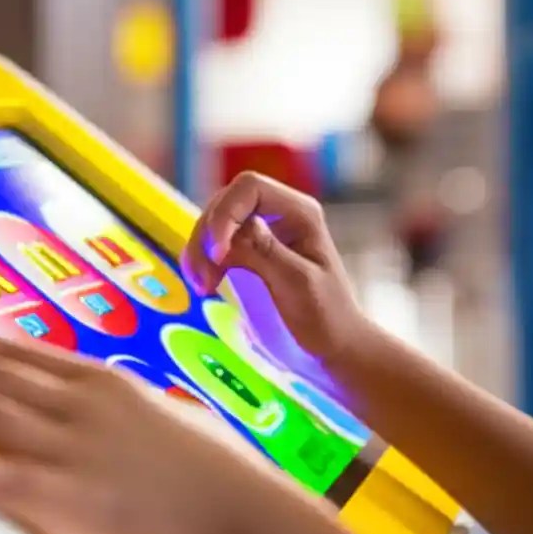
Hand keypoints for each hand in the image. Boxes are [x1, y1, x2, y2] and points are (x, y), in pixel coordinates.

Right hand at [181, 172, 371, 363]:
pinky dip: (201, 261)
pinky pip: (214, 244)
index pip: (249, 188)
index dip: (225, 215)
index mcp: (299, 212)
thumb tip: (235, 228)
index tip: (219, 256)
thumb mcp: (298, 284)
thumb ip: (266, 252)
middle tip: (205, 281)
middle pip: (225, 203)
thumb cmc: (326, 316)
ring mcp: (262, 232)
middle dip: (207, 237)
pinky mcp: (248, 252)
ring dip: (199, 252)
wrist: (333, 345)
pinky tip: (204, 284)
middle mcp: (279, 213)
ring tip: (202, 286)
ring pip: (213, 224)